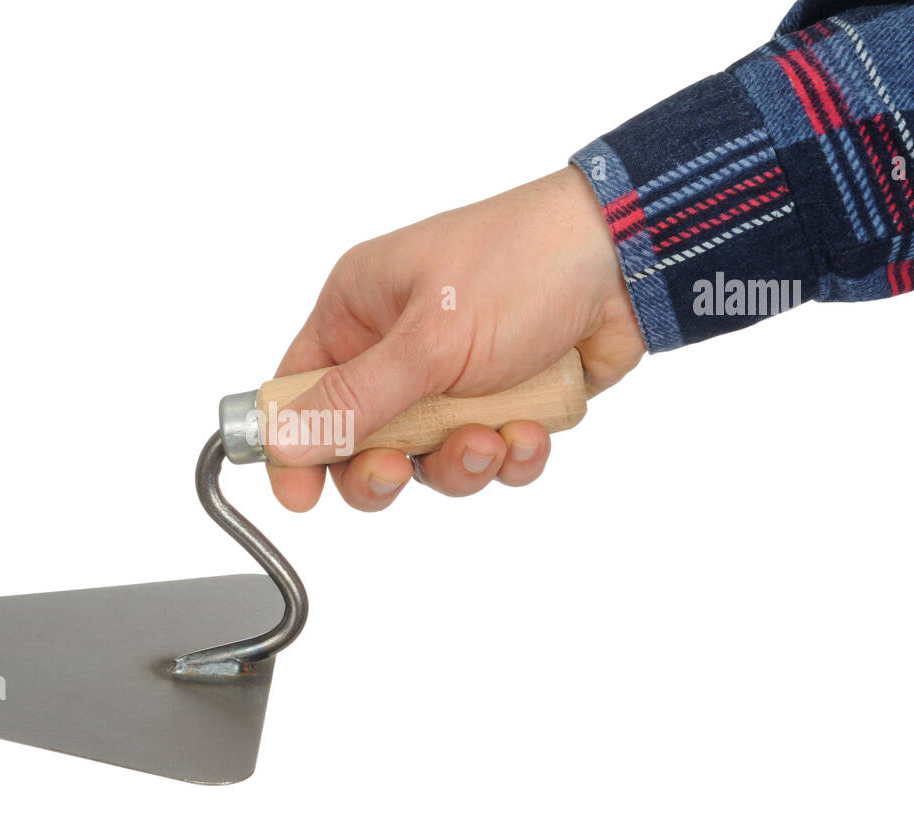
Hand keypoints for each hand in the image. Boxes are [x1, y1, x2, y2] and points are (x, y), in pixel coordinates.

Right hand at [267, 166, 644, 511]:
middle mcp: (396, 347)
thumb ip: (355, 400)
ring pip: (429, 460)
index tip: (301, 497)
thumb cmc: (519, 266)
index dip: (294, 445)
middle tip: (401, 472)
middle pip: (360, 442)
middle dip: (387, 468)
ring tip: (494, 436)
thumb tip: (285, 442)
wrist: (628, 260)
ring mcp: (451, 378)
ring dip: (462, 460)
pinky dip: (511, 454)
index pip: (298, 389)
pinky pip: (488, 455)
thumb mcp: (427, 341)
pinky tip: (533, 428)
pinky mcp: (503, 401)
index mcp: (358, 312)